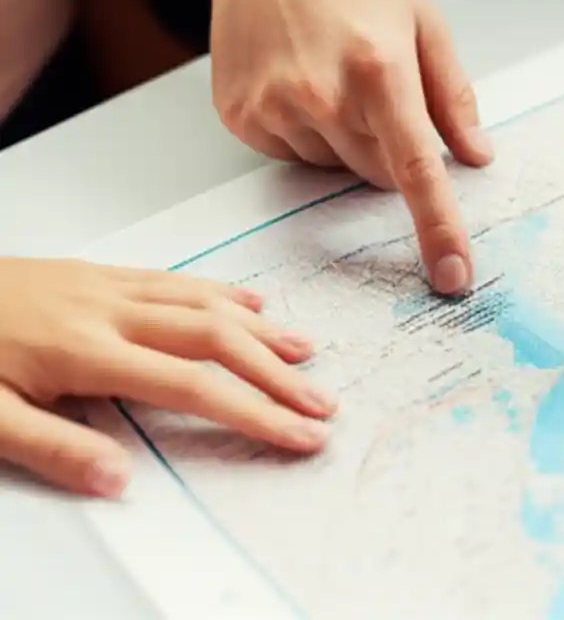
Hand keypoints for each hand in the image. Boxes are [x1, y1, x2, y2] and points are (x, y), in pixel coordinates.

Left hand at [0, 258, 335, 497]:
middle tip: (321, 404)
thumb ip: (52, 448)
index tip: (298, 435)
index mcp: (86, 351)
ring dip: (262, 329)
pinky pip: (176, 276)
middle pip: (216, 338)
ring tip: (307, 354)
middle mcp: (110, 311)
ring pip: (204, 301)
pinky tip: (251, 300)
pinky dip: (222, 290)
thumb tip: (121, 480)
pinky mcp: (96, 272)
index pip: (193, 386)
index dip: (255, 411)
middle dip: (276, 373)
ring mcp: (107, 285)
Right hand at [196, 0, 489, 294]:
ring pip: (335, 169)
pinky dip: (306, 131)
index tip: (452, 274)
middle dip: (390, 148)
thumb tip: (476, 156)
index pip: (416, 171)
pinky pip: (294, 155)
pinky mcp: (240, 115)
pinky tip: (298, 79)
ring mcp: (273, 107)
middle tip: (377, 89)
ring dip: (346, 138)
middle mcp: (321, 95)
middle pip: (379, 176)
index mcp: (378, 71)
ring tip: (330, 71)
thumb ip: (454, 97)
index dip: (438, 228)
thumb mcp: (424, 22)